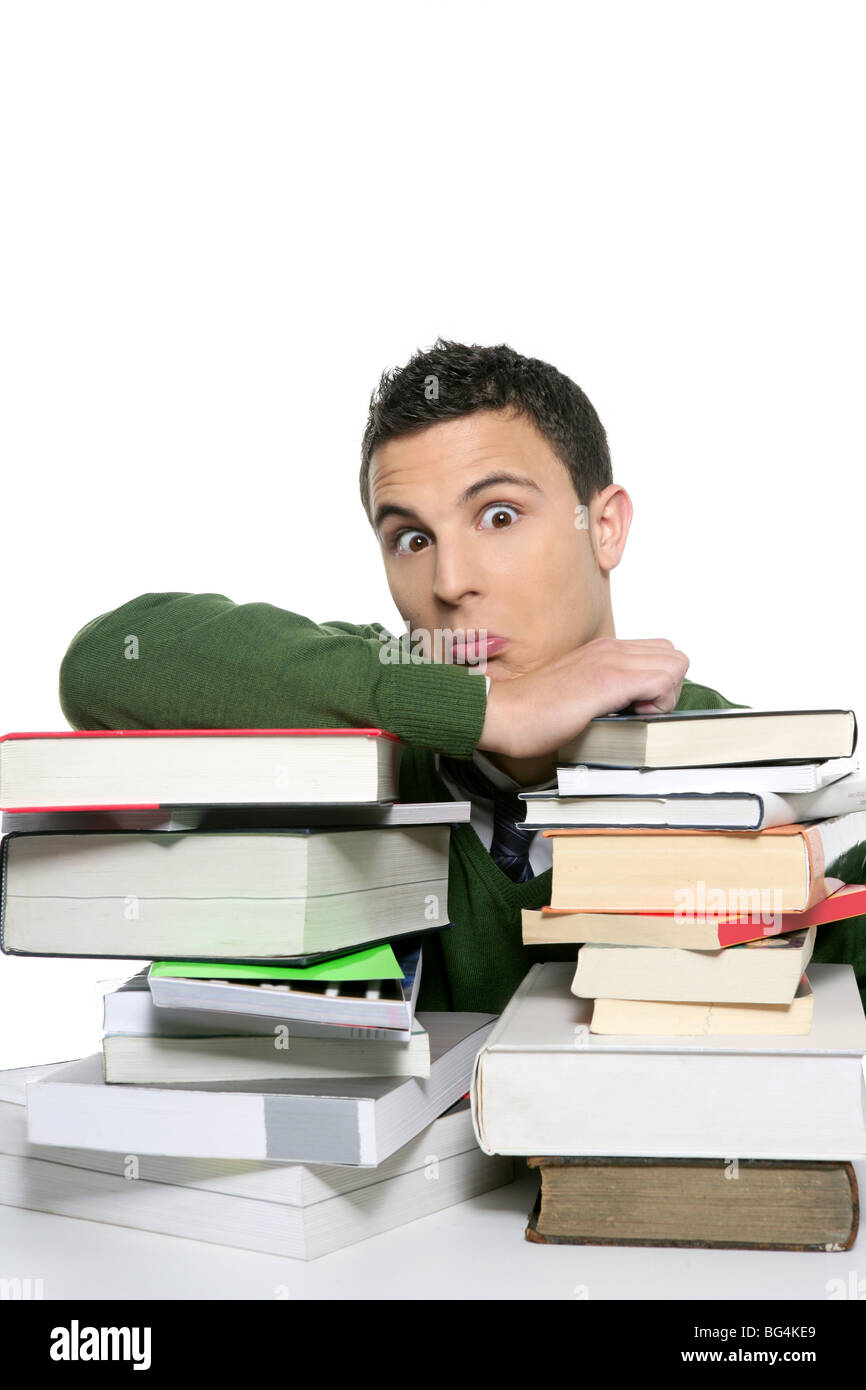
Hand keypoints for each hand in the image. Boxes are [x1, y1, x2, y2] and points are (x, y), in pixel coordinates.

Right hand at [477, 636, 688, 759]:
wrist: (502, 713)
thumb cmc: (531, 711)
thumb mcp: (576, 691)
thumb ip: (601, 690)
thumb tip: (626, 707)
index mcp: (603, 650)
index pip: (659, 653)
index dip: (658, 682)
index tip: (636, 705)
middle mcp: (610, 649)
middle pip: (674, 656)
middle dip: (668, 688)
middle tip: (641, 710)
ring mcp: (610, 661)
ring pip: (676, 665)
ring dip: (665, 695)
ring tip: (635, 712)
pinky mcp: (609, 680)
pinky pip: (664, 681)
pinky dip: (658, 703)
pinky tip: (630, 714)